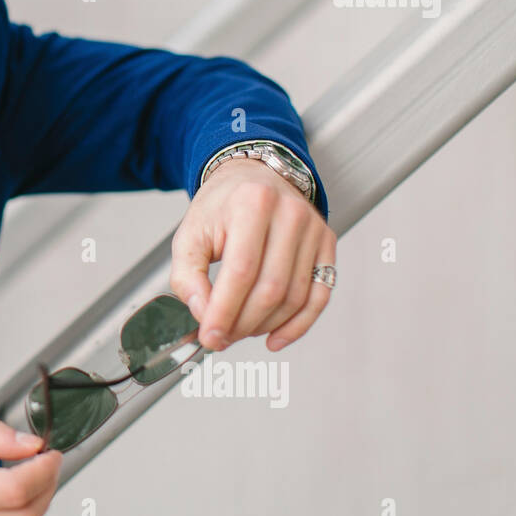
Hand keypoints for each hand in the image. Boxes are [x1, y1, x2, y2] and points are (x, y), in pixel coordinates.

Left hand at [170, 158, 335, 352]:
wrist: (254, 177)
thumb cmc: (222, 207)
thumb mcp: (190, 234)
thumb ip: (187, 276)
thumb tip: (204, 314)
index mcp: (252, 204)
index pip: (241, 271)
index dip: (224, 311)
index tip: (210, 336)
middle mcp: (289, 213)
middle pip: (270, 288)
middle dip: (242, 323)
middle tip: (222, 338)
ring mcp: (314, 229)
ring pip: (294, 297)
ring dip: (265, 325)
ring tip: (240, 331)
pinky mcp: (327, 244)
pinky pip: (319, 296)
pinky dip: (298, 325)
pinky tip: (275, 338)